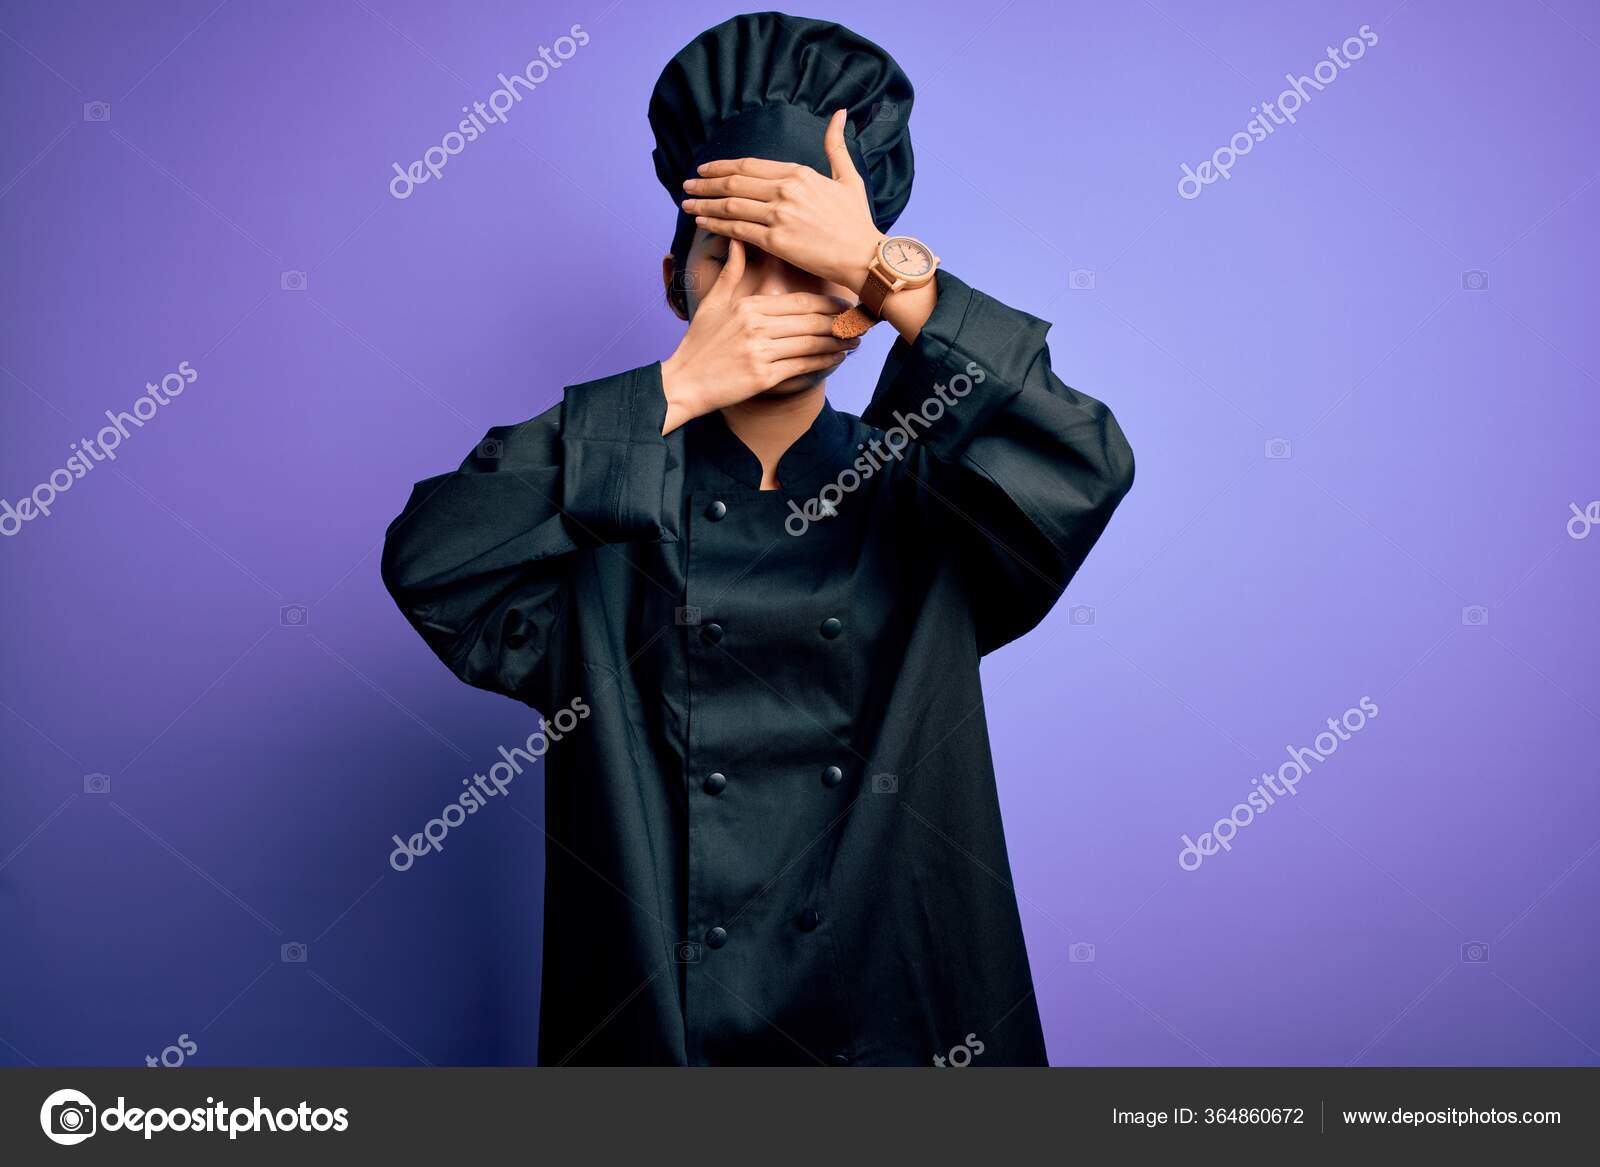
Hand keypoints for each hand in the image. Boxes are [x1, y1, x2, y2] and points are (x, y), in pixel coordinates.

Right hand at [659, 238, 858, 433]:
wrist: (683, 382)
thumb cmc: (699, 343)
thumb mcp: (713, 304)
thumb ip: (730, 273)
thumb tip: (735, 239)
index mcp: (749, 305)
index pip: (800, 301)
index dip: (828, 303)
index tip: (846, 304)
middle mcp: (757, 326)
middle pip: (812, 320)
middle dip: (841, 322)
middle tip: (861, 322)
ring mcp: (761, 351)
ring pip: (812, 343)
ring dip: (838, 343)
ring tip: (855, 341)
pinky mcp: (764, 376)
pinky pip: (803, 365)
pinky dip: (824, 362)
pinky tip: (837, 359)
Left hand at [681, 109, 883, 293]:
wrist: (865, 256)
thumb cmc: (858, 221)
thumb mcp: (848, 178)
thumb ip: (835, 146)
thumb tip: (839, 113)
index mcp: (799, 173)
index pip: (749, 165)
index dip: (722, 166)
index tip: (705, 169)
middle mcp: (786, 190)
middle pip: (734, 181)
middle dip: (705, 183)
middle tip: (686, 185)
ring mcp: (780, 215)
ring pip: (731, 204)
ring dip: (704, 203)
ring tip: (686, 204)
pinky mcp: (776, 241)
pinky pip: (737, 230)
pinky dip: (716, 224)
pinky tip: (702, 222)